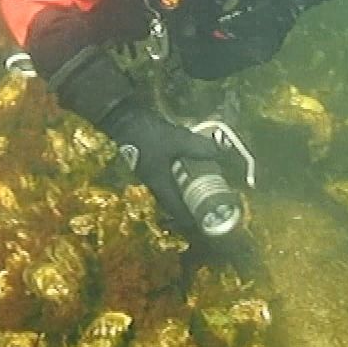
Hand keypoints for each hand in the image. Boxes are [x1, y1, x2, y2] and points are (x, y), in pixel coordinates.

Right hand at [101, 103, 226, 233]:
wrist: (124, 120)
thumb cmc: (149, 134)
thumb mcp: (178, 140)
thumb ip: (199, 147)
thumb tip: (223, 152)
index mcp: (160, 184)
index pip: (176, 210)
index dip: (190, 220)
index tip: (204, 226)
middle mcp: (154, 183)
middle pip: (173, 204)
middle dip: (189, 209)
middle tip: (207, 210)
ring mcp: (151, 174)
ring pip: (170, 192)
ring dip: (184, 195)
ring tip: (202, 194)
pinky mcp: (151, 164)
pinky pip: (168, 180)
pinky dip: (180, 181)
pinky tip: (189, 173)